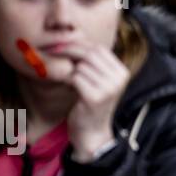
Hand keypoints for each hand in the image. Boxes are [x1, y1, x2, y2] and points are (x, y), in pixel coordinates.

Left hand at [55, 42, 130, 160]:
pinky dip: (67, 80)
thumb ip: (94, 64)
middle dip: (69, 50)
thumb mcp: (99, 81)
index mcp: (122, 72)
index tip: (62, 44)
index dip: (79, 44)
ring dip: (69, 70)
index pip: (100, 48)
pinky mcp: (95, 97)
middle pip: (90, 54)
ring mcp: (108, 88)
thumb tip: (74, 41)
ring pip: (81, 66)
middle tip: (53, 51)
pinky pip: (75, 78)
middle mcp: (119, 78)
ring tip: (67, 78)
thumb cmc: (91, 105)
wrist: (93, 133)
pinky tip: (68, 86)